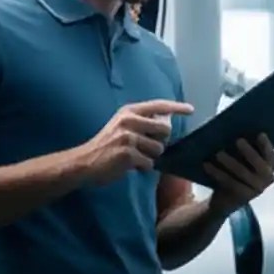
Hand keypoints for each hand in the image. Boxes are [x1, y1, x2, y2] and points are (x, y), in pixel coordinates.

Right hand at [76, 99, 193, 184]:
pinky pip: (149, 162)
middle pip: (165, 130)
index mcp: (129, 111)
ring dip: (150, 156)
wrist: (83, 162)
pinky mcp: (128, 154)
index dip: (177, 107)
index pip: (159, 106)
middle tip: (145, 147)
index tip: (190, 109)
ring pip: (159, 148)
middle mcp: (129, 121)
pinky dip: (142, 167)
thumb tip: (168, 122)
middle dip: (161, 141)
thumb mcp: (122, 125)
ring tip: (134, 156)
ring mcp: (128, 137)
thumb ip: (142, 122)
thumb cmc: (106, 145)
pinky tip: (129, 165)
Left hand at [204, 133, 273, 215]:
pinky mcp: (241, 198)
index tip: (259, 134)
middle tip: (238, 140)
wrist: (226, 200)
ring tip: (218, 153)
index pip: (270, 156)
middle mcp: (267, 180)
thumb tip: (236, 129)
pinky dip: (217, 173)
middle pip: (260, 165)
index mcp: (270, 167)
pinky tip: (207, 165)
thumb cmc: (236, 171)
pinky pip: (229, 183)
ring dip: (230, 162)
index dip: (266, 146)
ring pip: (243, 174)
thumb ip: (244, 148)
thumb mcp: (243, 159)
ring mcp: (256, 190)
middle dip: (250, 152)